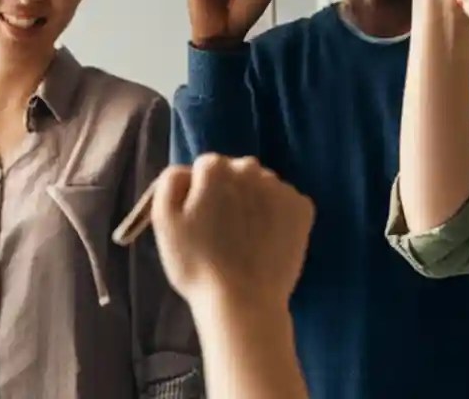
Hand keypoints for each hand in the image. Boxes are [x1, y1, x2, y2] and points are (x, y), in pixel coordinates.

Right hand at [151, 154, 313, 311]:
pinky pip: (285, 202)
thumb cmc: (196, 265)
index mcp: (216, 169)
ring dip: (254, 202)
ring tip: (246, 239)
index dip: (201, 193)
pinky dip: (277, 215)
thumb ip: (170, 182)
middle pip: (236, 172)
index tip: (201, 220)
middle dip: (229, 192)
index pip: (206, 167)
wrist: (243, 302)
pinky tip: (267, 240)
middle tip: (223, 230)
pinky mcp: (302, 208)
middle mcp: (251, 169)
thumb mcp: (165, 222)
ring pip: (262, 186)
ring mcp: (281, 188)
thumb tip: (186, 169)